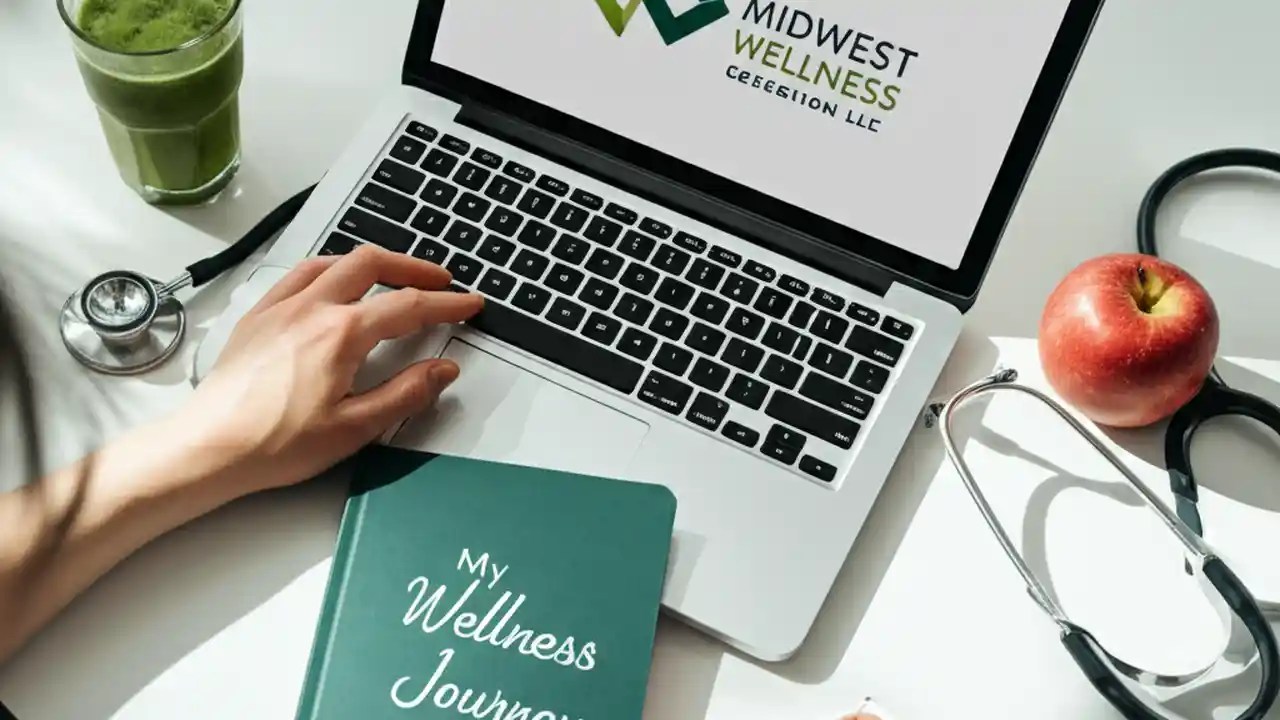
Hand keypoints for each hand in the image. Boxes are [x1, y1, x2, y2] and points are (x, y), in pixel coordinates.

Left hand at [182, 244, 482, 493]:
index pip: (408, 306)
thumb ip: (406, 393)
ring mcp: (280, 307)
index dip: (446, 304)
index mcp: (340, 333)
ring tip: (392, 274)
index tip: (469, 304)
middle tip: (440, 279)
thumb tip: (442, 371)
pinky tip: (333, 281)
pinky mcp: (258, 317)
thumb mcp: (356, 428)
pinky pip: (299, 274)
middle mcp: (310, 308)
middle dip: (413, 267)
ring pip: (334, 261)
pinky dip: (329, 268)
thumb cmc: (273, 443)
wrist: (210, 448)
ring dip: (372, 262)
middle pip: (372, 265)